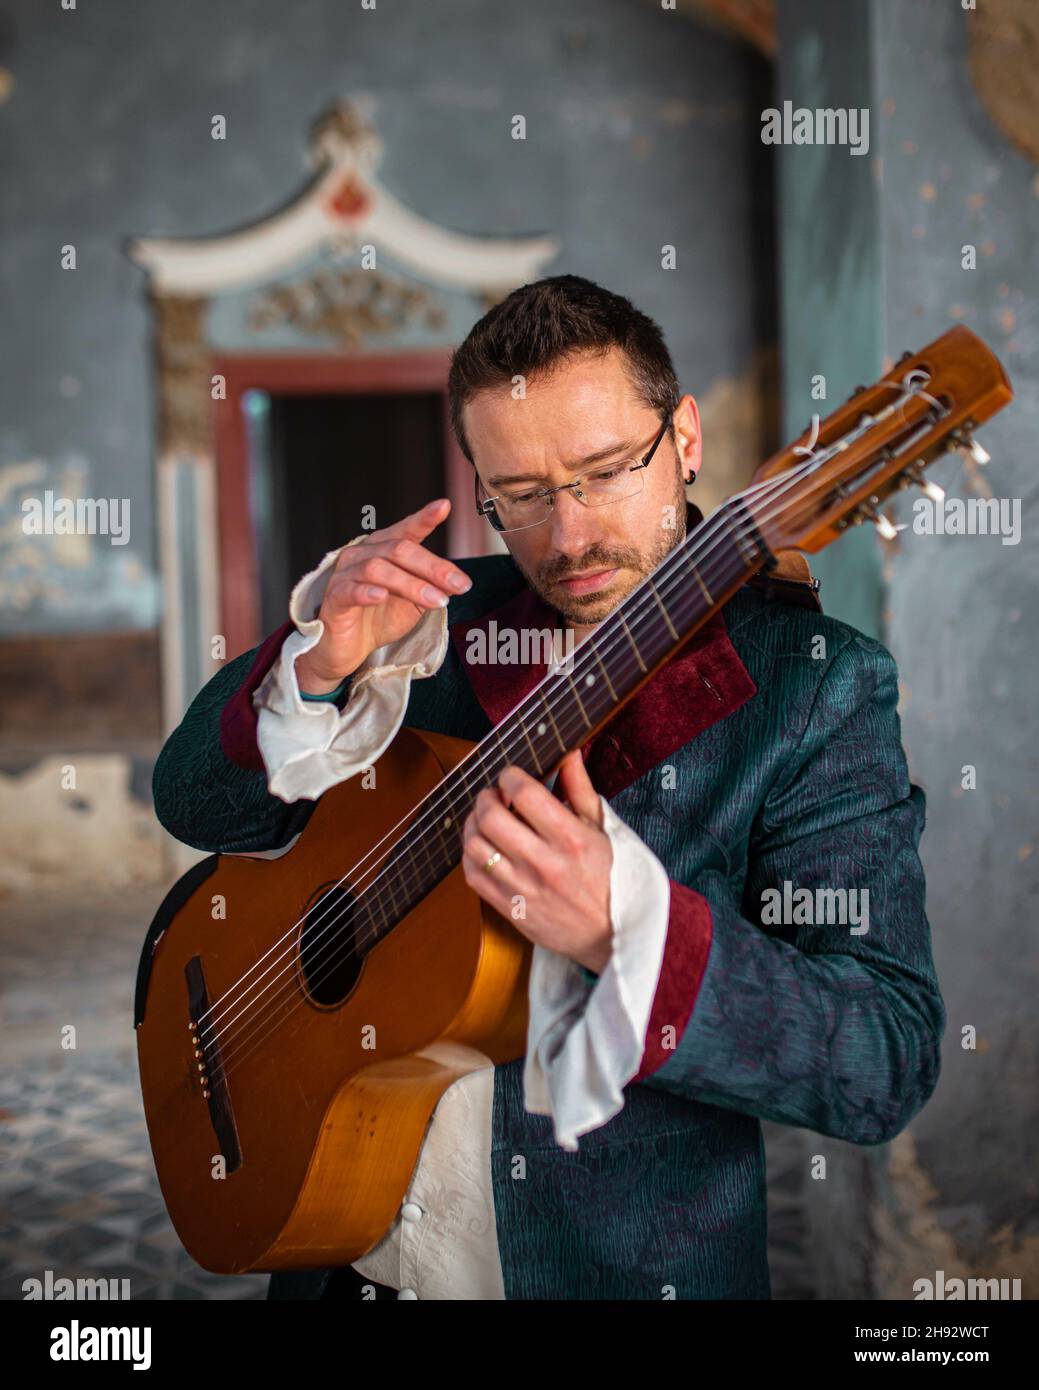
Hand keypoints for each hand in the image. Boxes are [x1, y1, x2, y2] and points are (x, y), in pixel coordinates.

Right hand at [295, 498, 471, 693]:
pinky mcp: (333, 599)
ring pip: (378, 568)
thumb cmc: (378, 618)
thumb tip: (458, 581)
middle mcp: (362, 554)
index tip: (443, 507)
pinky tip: (382, 595)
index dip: (423, 518)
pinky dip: (367, 592)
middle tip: (460, 584)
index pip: (405, 530)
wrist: (349, 648)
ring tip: (437, 600)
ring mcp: (345, 574)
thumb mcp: (414, 602)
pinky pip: (349, 590)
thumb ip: (432, 587)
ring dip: (411, 584)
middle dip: (433, 567)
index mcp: (383, 549)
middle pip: (399, 549)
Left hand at [461, 750, 612, 973]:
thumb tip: (568, 754)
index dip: (511, 777)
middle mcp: (545, 864)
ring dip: (473, 823)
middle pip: (491, 817)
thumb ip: (580, 789)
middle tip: (495, 795)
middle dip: (487, 796)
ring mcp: (524, 889)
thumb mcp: (604, 830)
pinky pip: (472, 876)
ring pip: (475, 845)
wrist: (615, 936)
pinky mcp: (511, 909)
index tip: (512, 777)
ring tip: (485, 818)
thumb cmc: (613, 880)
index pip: (526, 793)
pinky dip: (470, 854)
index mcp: (572, 840)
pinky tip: (483, 846)